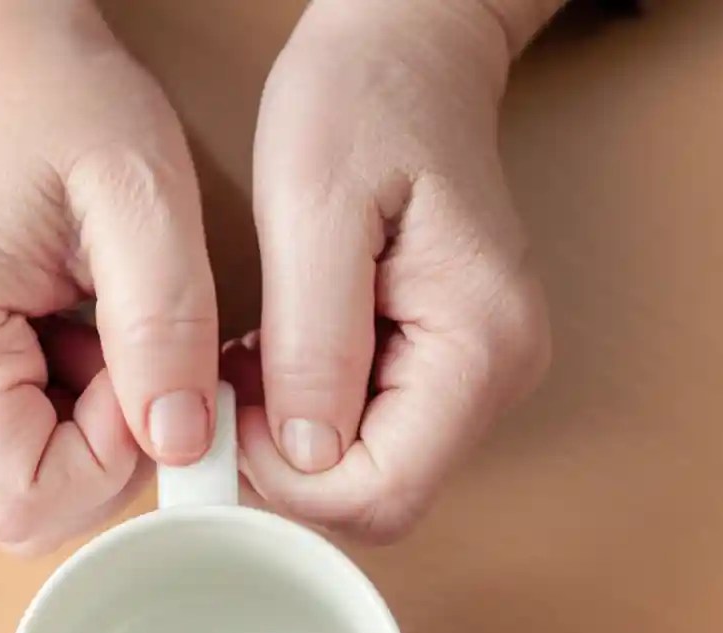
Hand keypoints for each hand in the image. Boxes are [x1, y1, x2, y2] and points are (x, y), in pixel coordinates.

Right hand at [0, 0, 217, 553]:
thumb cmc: (57, 99)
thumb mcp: (141, 196)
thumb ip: (165, 325)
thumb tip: (180, 443)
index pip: (24, 498)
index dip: (112, 461)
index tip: (146, 373)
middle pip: (17, 501)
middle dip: (103, 447)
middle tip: (128, 346)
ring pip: (15, 476)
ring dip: (85, 425)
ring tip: (97, 321)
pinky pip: (5, 436)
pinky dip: (62, 405)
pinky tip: (72, 327)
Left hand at [228, 0, 555, 540]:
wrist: (405, 49)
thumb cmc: (363, 102)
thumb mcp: (314, 211)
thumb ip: (314, 343)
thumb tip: (306, 454)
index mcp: (480, 344)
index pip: (385, 493)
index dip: (289, 482)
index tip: (225, 418)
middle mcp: (497, 374)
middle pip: (382, 491)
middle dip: (288, 462)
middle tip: (228, 387)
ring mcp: (476, 369)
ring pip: (370, 466)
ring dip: (293, 434)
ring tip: (252, 355)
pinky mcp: (445, 357)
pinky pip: (369, 426)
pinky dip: (308, 408)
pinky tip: (276, 353)